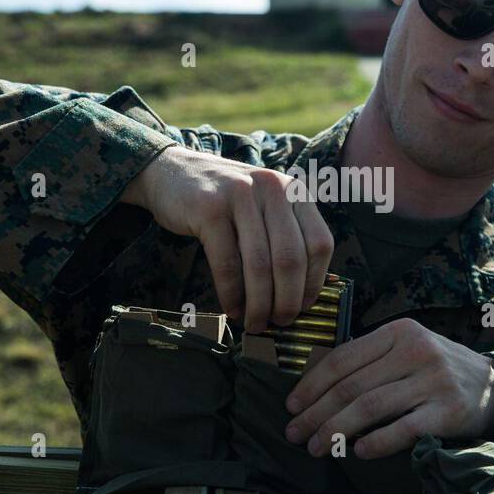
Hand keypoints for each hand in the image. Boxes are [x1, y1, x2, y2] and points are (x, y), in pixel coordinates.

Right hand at [121, 146, 333, 332]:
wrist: (173, 171)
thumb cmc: (227, 201)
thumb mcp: (265, 206)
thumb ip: (287, 237)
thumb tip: (302, 296)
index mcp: (295, 191)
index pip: (319, 243)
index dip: (314, 282)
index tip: (304, 307)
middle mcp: (273, 188)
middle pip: (290, 258)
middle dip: (286, 300)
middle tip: (279, 323)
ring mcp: (240, 195)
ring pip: (259, 264)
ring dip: (258, 303)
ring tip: (254, 323)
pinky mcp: (209, 208)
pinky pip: (227, 263)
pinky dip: (231, 293)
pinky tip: (232, 308)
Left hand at [283, 318, 493, 459]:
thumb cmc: (437, 372)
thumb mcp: (407, 351)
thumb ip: (370, 362)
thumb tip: (313, 391)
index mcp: (399, 332)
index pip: (343, 358)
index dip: (312, 384)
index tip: (291, 406)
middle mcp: (416, 350)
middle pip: (352, 386)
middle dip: (316, 413)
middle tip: (295, 434)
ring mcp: (434, 380)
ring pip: (370, 407)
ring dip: (336, 431)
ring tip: (317, 448)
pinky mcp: (449, 411)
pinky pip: (403, 429)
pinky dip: (376, 443)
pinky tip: (357, 453)